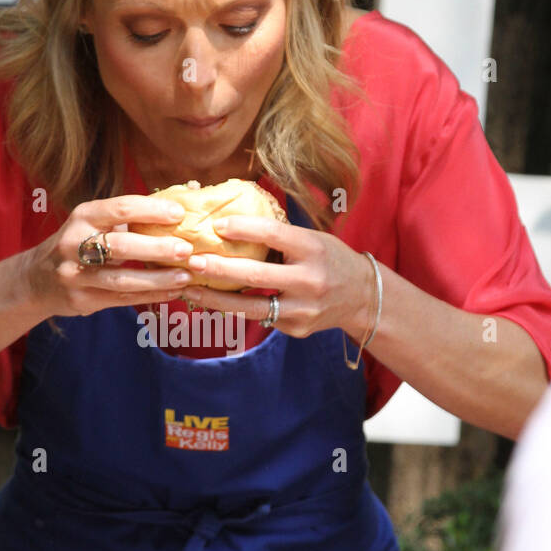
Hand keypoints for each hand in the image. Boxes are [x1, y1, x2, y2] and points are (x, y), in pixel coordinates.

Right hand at [26, 193, 196, 317]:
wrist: (37, 279)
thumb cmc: (80, 243)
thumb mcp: (94, 223)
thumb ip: (129, 217)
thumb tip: (183, 200)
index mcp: (83, 216)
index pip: (120, 208)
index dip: (151, 210)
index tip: (179, 214)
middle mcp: (75, 243)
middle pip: (121, 246)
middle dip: (157, 248)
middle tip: (186, 250)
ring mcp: (76, 274)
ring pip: (121, 279)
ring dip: (157, 279)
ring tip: (185, 276)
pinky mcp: (81, 299)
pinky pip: (121, 299)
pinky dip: (150, 296)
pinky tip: (172, 292)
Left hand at [179, 213, 374, 338]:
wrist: (362, 297)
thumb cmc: (327, 259)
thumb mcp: (312, 239)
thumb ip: (278, 236)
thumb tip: (229, 221)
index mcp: (313, 248)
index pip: (274, 235)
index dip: (243, 229)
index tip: (216, 225)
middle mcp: (310, 280)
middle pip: (256, 275)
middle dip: (219, 268)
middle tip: (191, 261)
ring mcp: (303, 309)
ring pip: (250, 306)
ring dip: (214, 298)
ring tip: (188, 288)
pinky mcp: (296, 329)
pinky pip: (259, 318)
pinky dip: (233, 309)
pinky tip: (210, 301)